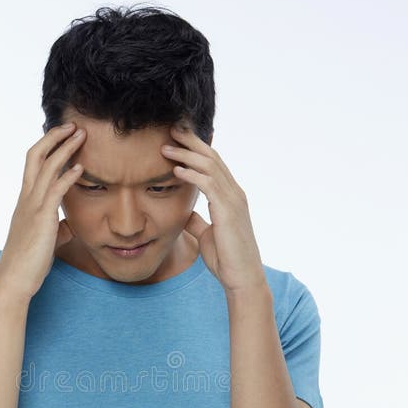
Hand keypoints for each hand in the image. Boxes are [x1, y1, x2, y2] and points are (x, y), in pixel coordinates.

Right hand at [0, 122, 85, 302]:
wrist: (14, 280)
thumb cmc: (29, 264)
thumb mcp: (45, 242)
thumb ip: (57, 230)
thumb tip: (68, 226)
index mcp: (26, 201)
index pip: (34, 164)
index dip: (48, 147)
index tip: (64, 136)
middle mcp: (26, 198)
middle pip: (36, 156)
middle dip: (55, 137)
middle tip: (73, 125)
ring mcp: (32, 207)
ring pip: (47, 168)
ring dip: (65, 149)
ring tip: (81, 135)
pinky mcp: (41, 219)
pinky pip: (55, 191)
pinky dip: (68, 177)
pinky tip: (81, 168)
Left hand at [161, 125, 267, 292]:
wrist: (242, 279)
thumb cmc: (226, 260)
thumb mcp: (206, 236)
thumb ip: (197, 221)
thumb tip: (184, 213)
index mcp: (231, 197)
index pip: (213, 164)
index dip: (195, 149)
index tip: (176, 138)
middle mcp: (235, 194)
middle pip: (212, 157)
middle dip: (191, 141)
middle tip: (171, 128)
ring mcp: (234, 201)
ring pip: (210, 167)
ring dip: (186, 154)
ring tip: (165, 145)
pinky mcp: (229, 211)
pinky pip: (209, 185)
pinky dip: (192, 174)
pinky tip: (176, 169)